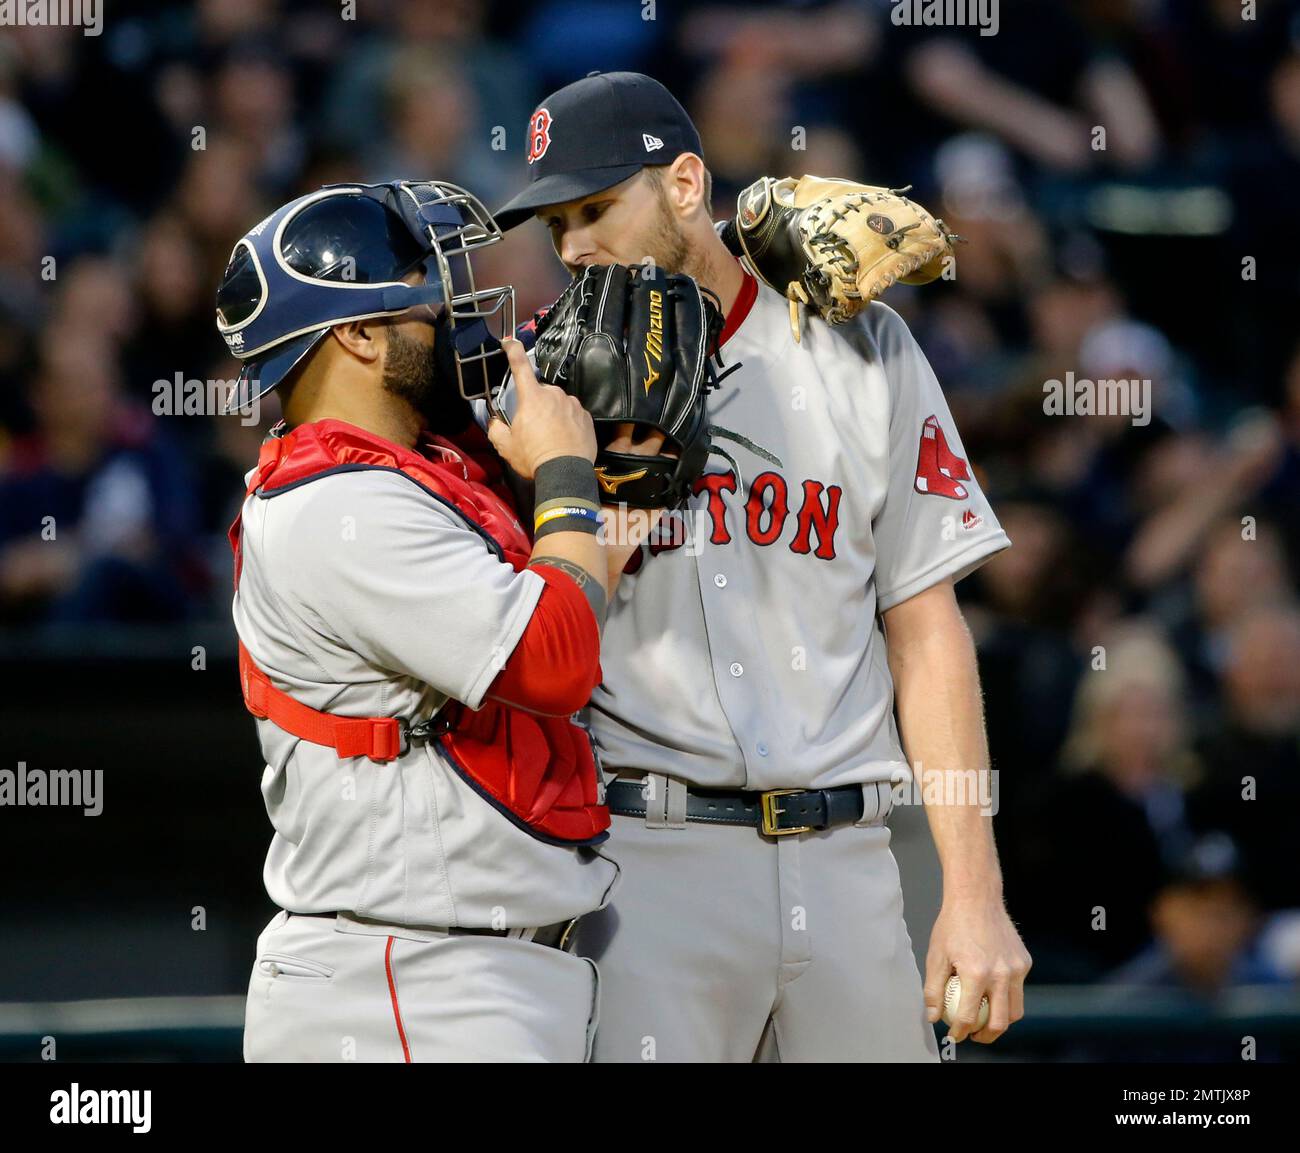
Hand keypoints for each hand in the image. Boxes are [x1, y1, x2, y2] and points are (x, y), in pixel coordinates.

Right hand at [487, 339, 595, 478]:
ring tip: (551, 437)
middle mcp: (554, 394)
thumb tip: (496, 421)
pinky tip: (564, 439)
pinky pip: (573, 415)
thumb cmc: (534, 457)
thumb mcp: (505, 446)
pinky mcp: (586, 417)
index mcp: (532, 397)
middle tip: (533, 427)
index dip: (512, 350)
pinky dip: (568, 423)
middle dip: (536, 404)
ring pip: (558, 403)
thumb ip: (496, 428)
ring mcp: (572, 404)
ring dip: (553, 414)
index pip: (519, 365)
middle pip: (540, 392)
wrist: (565, 473)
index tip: (508, 342)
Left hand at [924, 894, 1031, 1043]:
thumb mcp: (936, 956)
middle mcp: (1001, 973)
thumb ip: (933, 990)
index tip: (954, 1035)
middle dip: (986, 1036)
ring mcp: (1016, 968)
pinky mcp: (1024, 962)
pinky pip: (1018, 989)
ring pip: (1015, 1010)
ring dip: (1001, 1022)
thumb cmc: (953, 925)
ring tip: (986, 1022)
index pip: (970, 1017)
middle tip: (974, 1036)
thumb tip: (933, 1017)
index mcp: (977, 973)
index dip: (960, 1032)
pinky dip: (1007, 997)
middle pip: (1000, 1022)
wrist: (976, 898)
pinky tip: (992, 992)